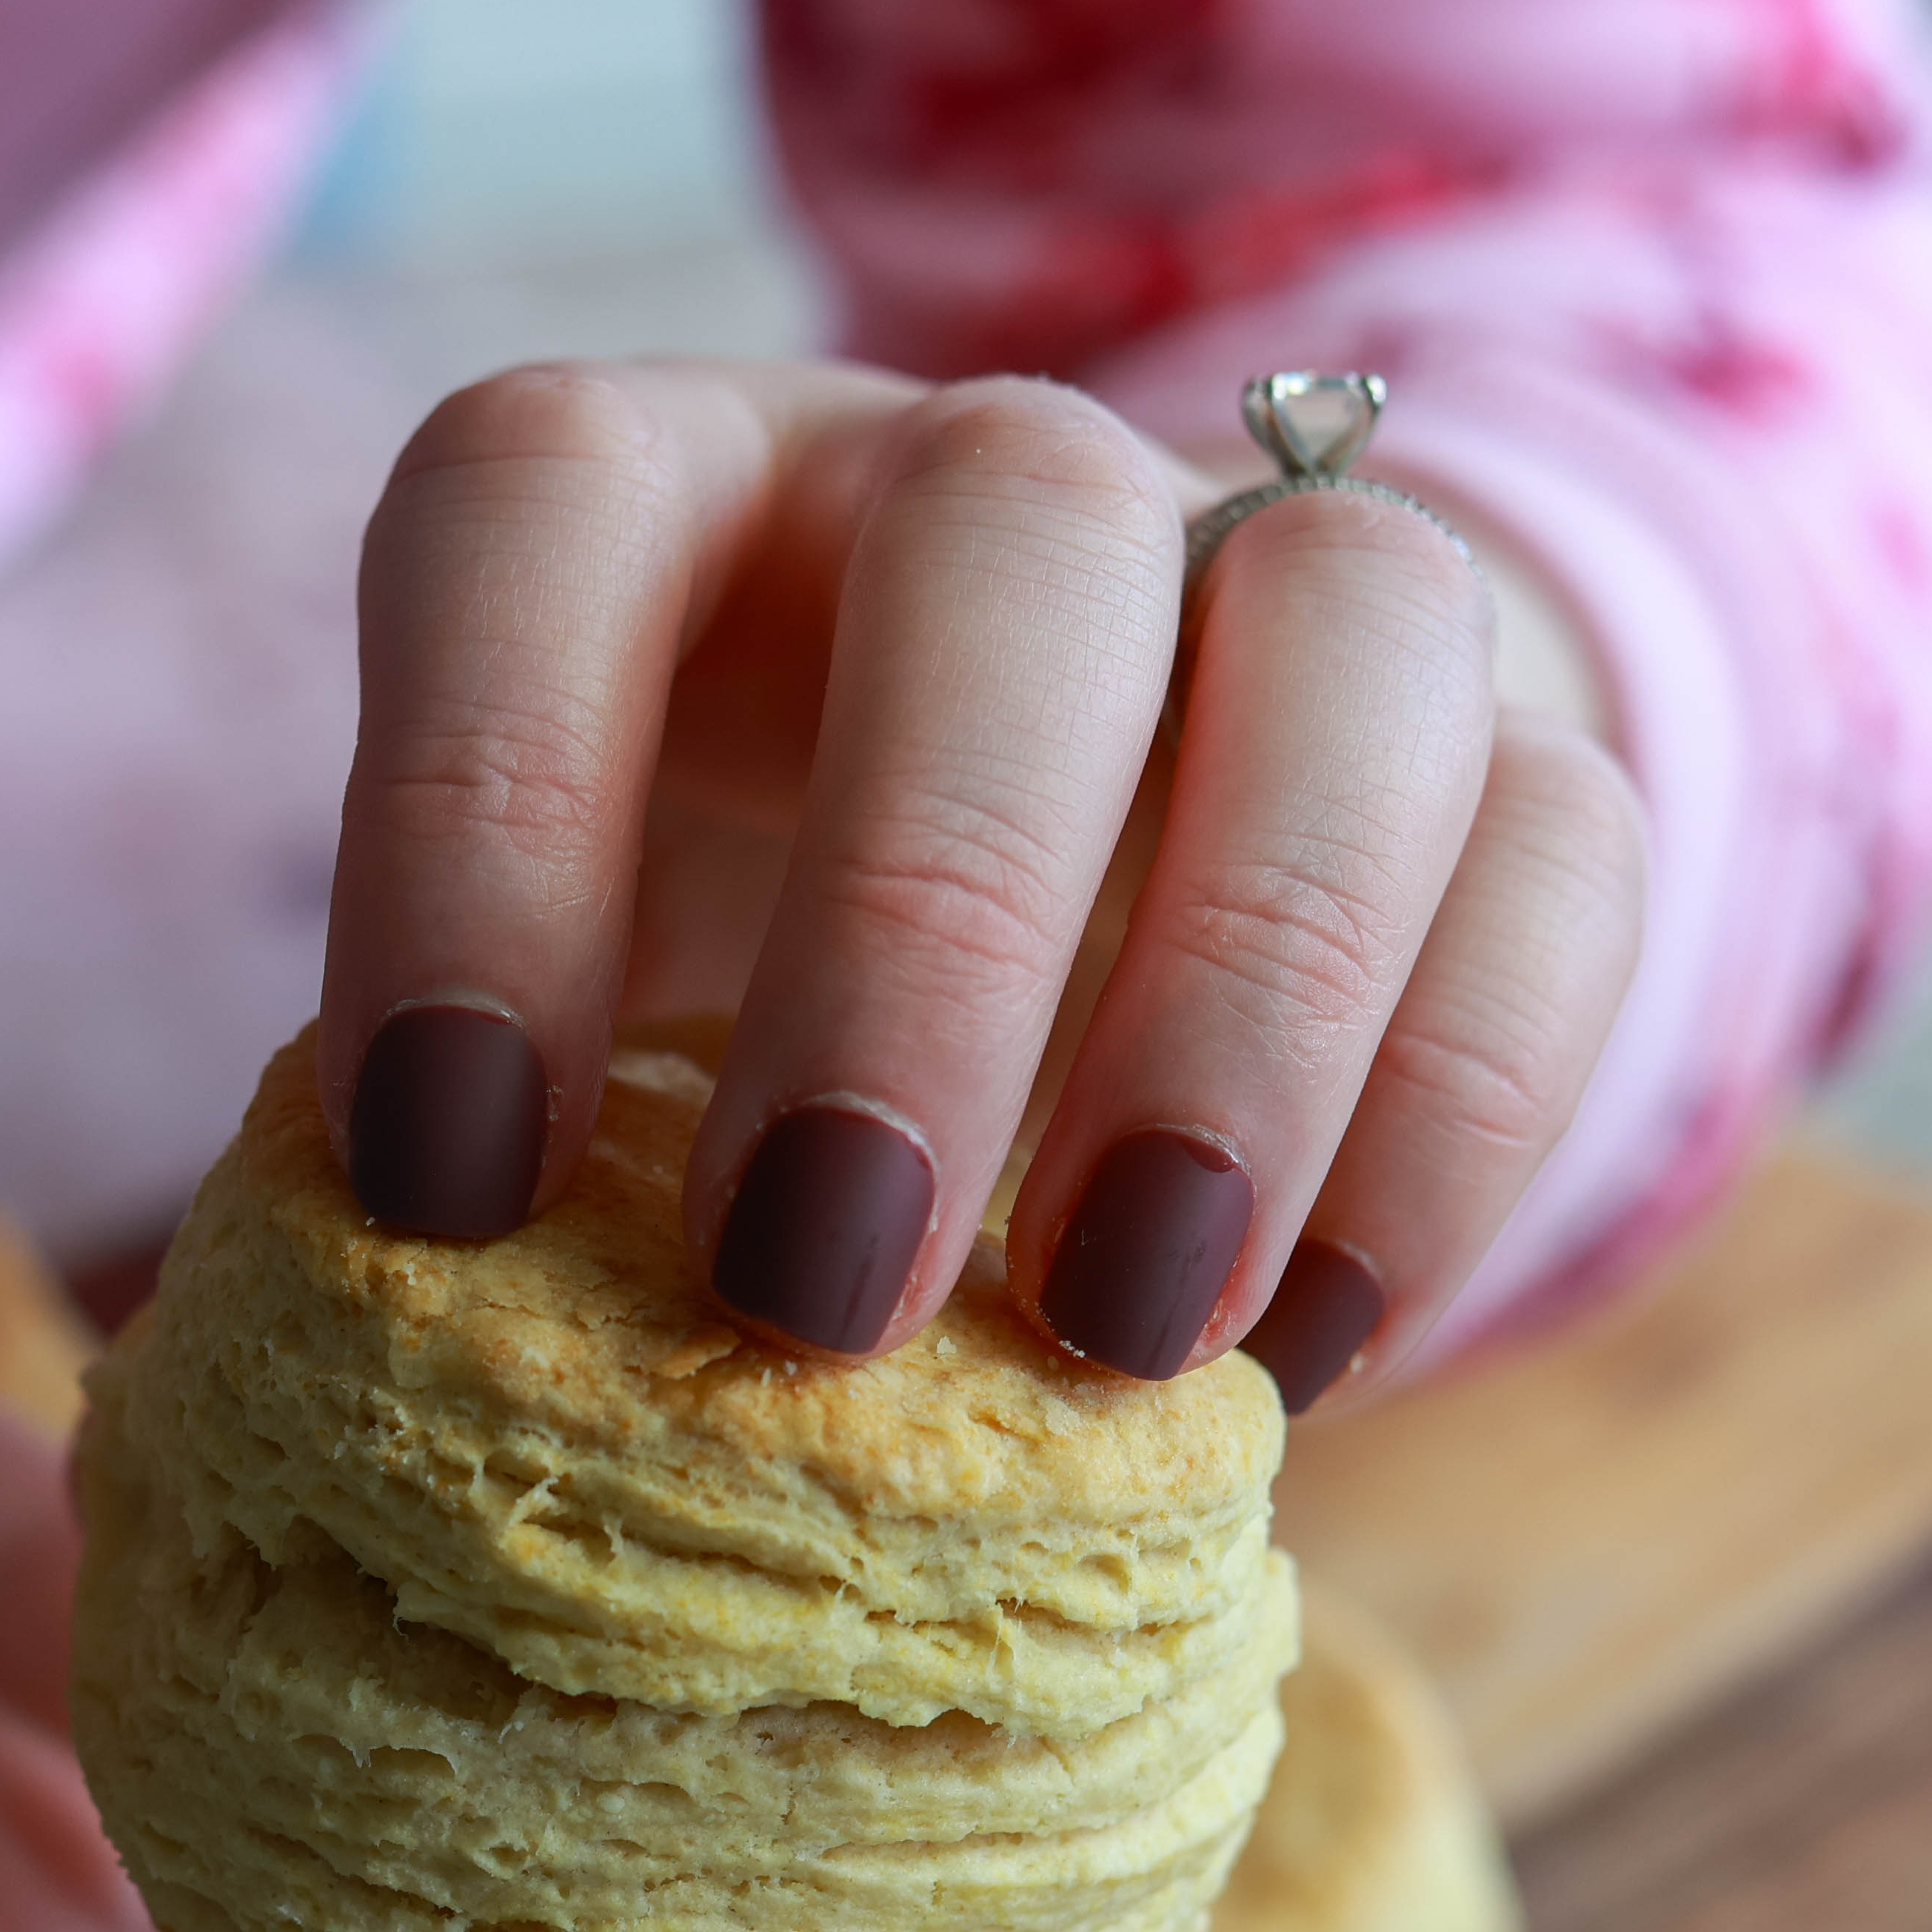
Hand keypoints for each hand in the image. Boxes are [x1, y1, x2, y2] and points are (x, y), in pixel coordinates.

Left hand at [318, 359, 1647, 1403]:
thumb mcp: (560, 1029)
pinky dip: (1448, 1126)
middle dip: (918, 925)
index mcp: (678, 498)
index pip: (545, 511)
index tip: (441, 1190)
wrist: (1068, 914)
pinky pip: (1569, 858)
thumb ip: (479, 1165)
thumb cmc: (712, 1013)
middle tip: (812, 1290)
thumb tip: (362, 1450)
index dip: (472, 823)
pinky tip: (1294, 1363)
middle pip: (1007, 539)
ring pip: (1355, 635)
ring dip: (1243, 999)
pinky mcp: (1522, 751)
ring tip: (1113, 1341)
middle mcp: (978, 481)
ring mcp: (1280, 582)